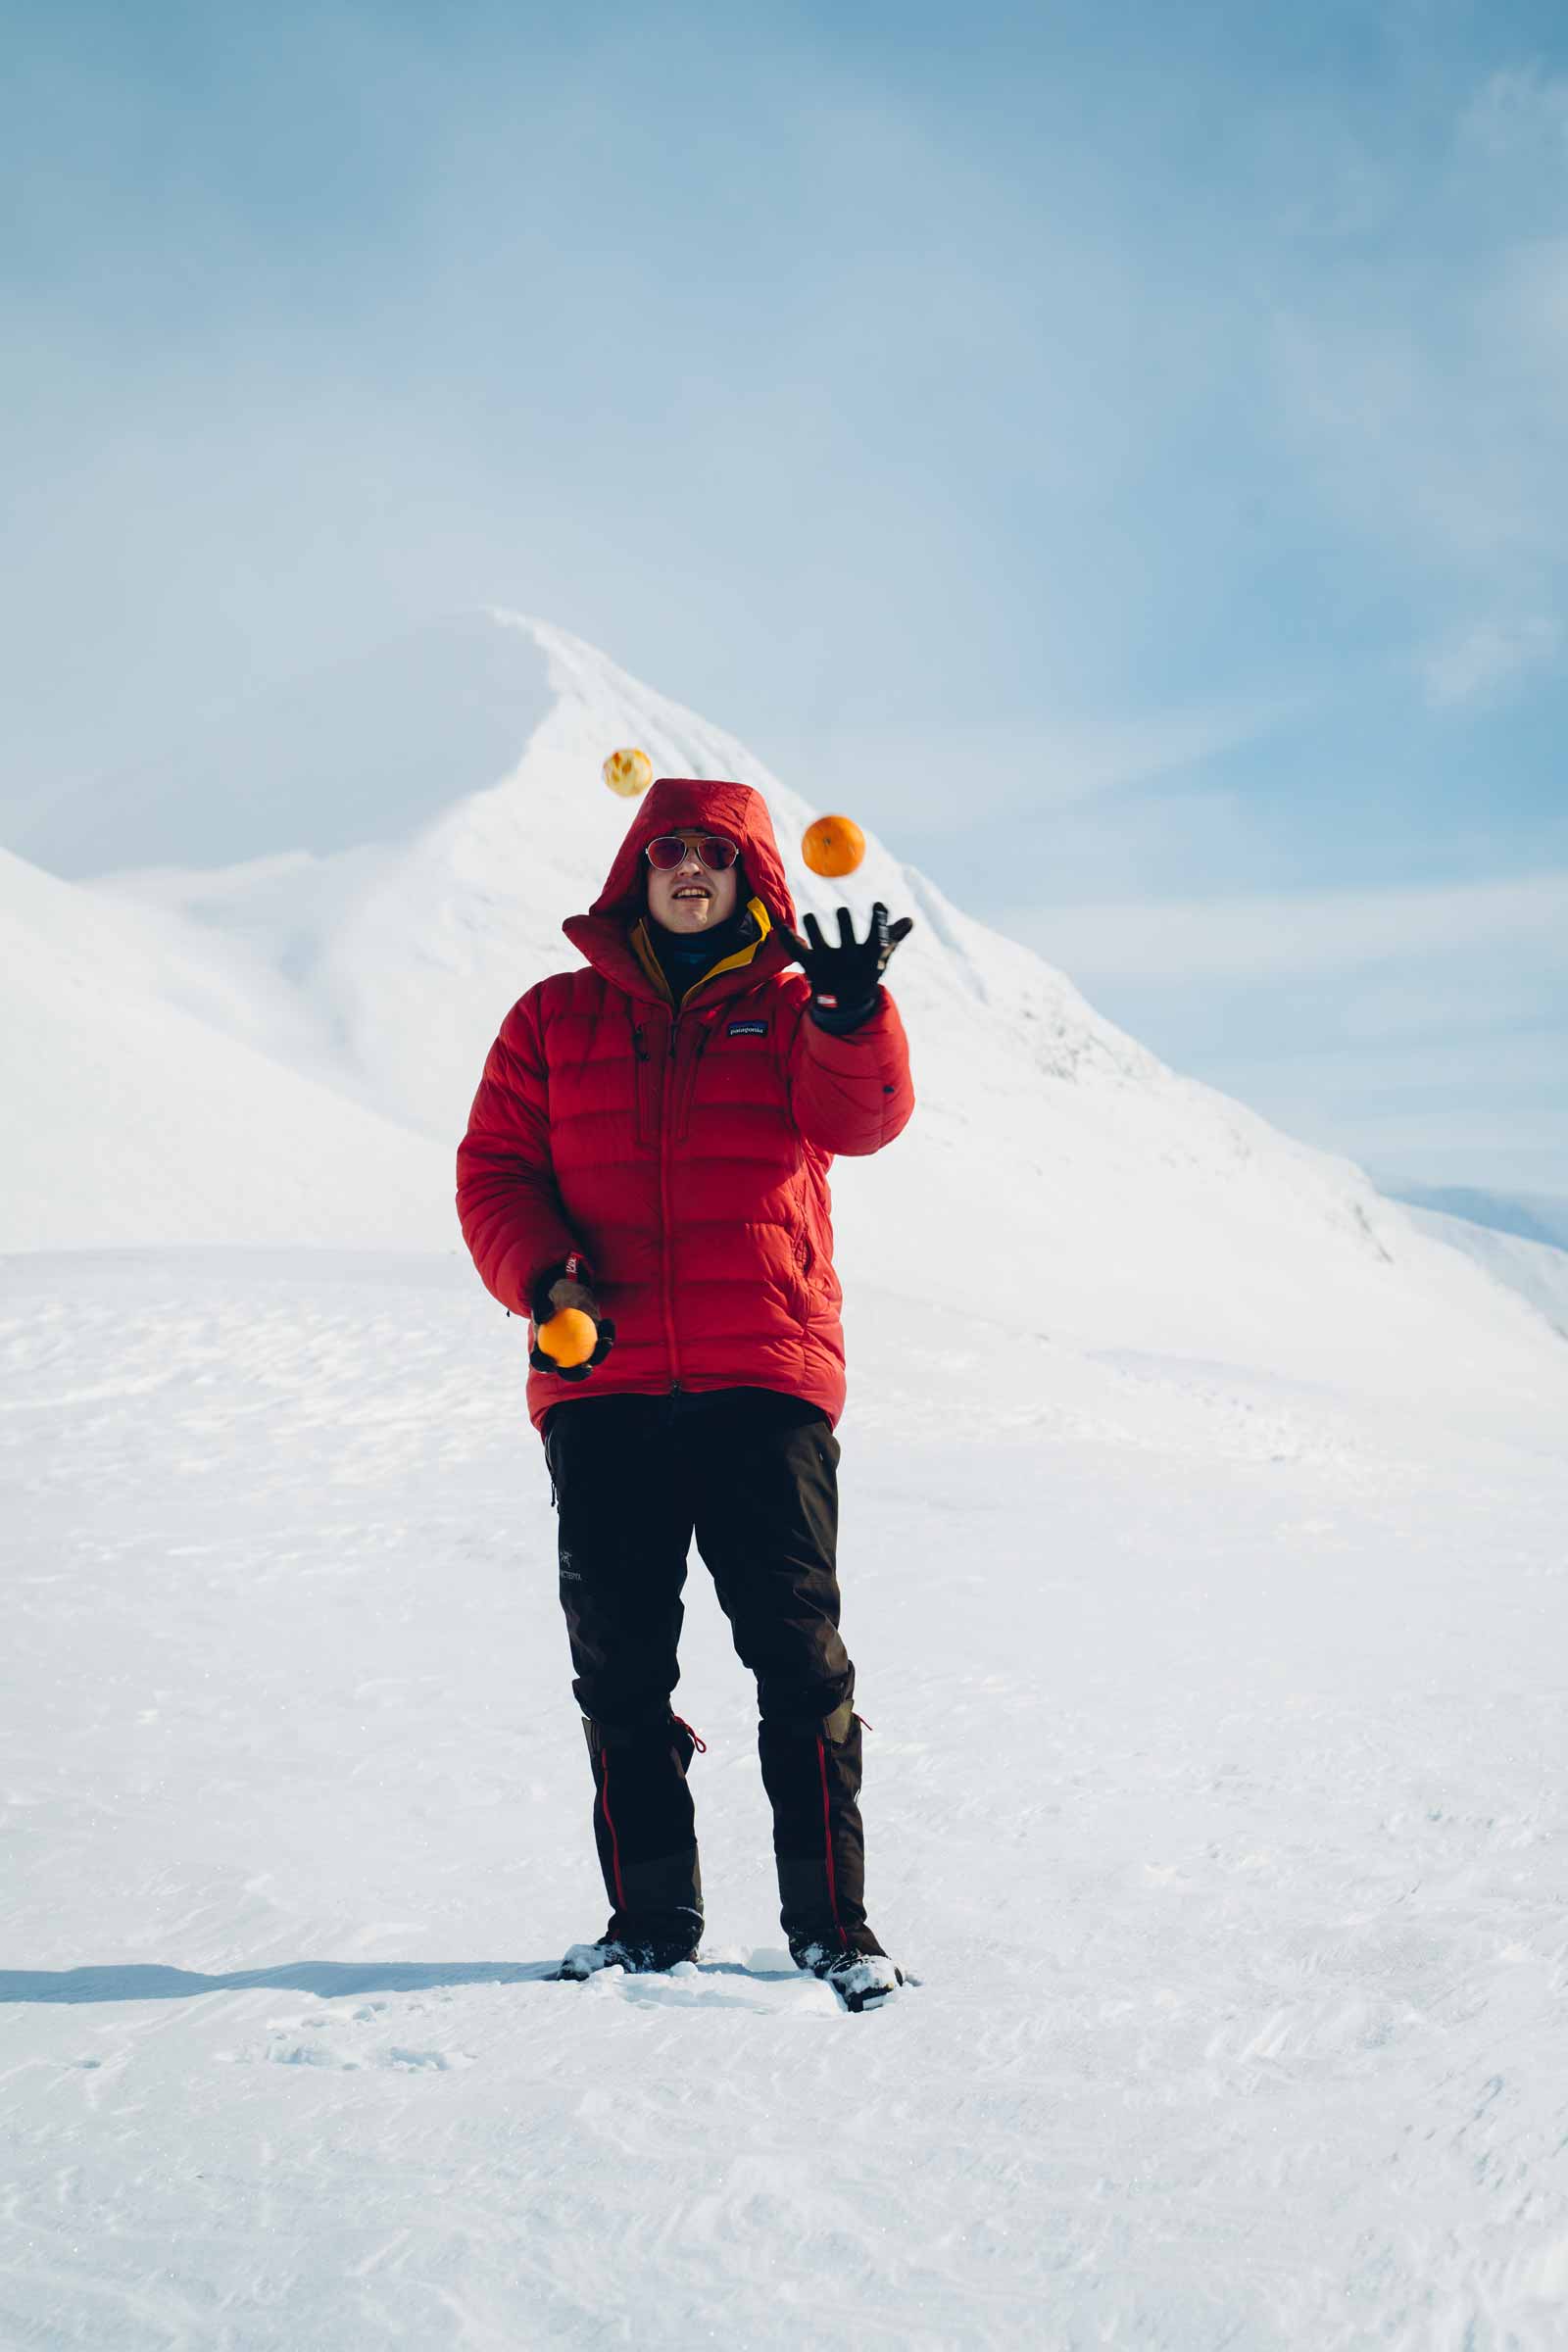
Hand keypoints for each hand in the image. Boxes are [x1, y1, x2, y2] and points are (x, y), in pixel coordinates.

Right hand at [529, 1268, 616, 1380]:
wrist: (563, 1288)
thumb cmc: (548, 1293)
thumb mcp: (542, 1295)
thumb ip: (541, 1306)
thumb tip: (543, 1318)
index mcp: (544, 1349)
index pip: (541, 1362)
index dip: (544, 1366)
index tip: (551, 1363)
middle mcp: (562, 1355)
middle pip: (569, 1370)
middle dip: (579, 1374)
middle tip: (587, 1367)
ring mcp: (580, 1349)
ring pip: (591, 1357)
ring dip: (601, 1352)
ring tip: (606, 1342)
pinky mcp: (595, 1340)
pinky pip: (602, 1339)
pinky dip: (606, 1332)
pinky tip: (608, 1322)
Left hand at [782, 903, 913, 1032]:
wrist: (845, 1005)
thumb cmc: (864, 974)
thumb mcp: (880, 958)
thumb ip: (892, 936)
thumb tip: (910, 920)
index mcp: (868, 958)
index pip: (877, 937)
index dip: (879, 920)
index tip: (878, 905)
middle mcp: (849, 962)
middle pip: (847, 940)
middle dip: (845, 924)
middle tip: (842, 911)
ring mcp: (828, 965)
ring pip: (819, 944)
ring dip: (813, 929)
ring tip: (809, 917)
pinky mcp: (811, 967)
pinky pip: (797, 951)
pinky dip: (788, 939)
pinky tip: (782, 926)